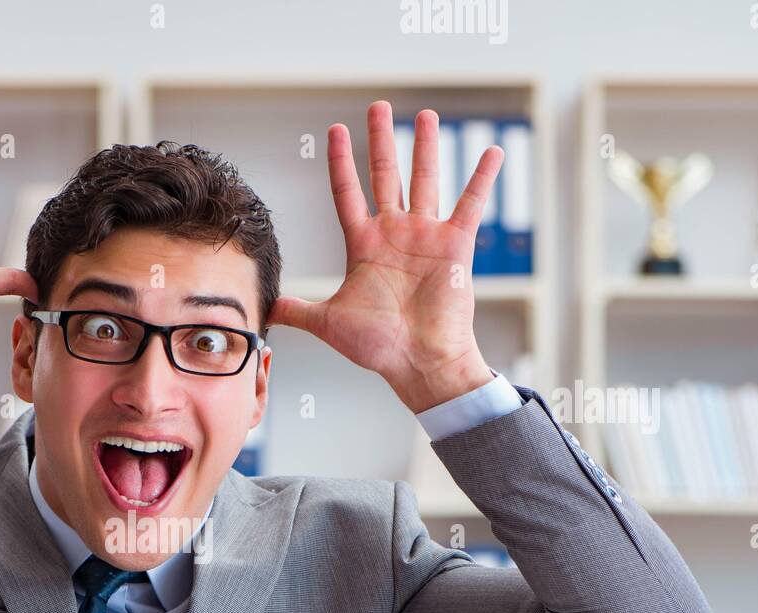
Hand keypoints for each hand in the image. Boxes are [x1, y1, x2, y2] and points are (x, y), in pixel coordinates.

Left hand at [267, 103, 501, 412]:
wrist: (417, 362)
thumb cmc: (378, 346)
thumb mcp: (328, 322)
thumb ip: (298, 309)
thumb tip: (266, 309)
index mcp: (364, 245)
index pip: (347, 193)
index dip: (341, 162)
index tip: (335, 130)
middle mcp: (394, 234)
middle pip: (385, 175)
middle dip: (381, 140)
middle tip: (378, 106)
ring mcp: (425, 237)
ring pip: (425, 180)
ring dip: (426, 147)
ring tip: (425, 114)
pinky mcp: (455, 246)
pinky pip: (470, 204)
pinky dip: (482, 178)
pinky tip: (491, 151)